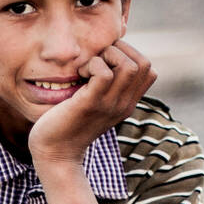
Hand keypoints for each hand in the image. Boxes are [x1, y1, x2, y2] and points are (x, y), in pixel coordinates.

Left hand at [27, 40, 156, 169]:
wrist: (54, 153)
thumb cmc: (67, 123)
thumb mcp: (94, 102)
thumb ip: (105, 85)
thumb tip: (103, 55)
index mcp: (127, 103)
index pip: (149, 70)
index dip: (129, 54)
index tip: (105, 60)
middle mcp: (124, 104)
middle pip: (144, 64)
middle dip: (120, 50)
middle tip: (96, 61)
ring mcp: (109, 105)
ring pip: (129, 66)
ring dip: (107, 56)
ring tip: (88, 68)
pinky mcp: (91, 104)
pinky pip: (105, 74)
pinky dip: (93, 65)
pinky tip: (79, 74)